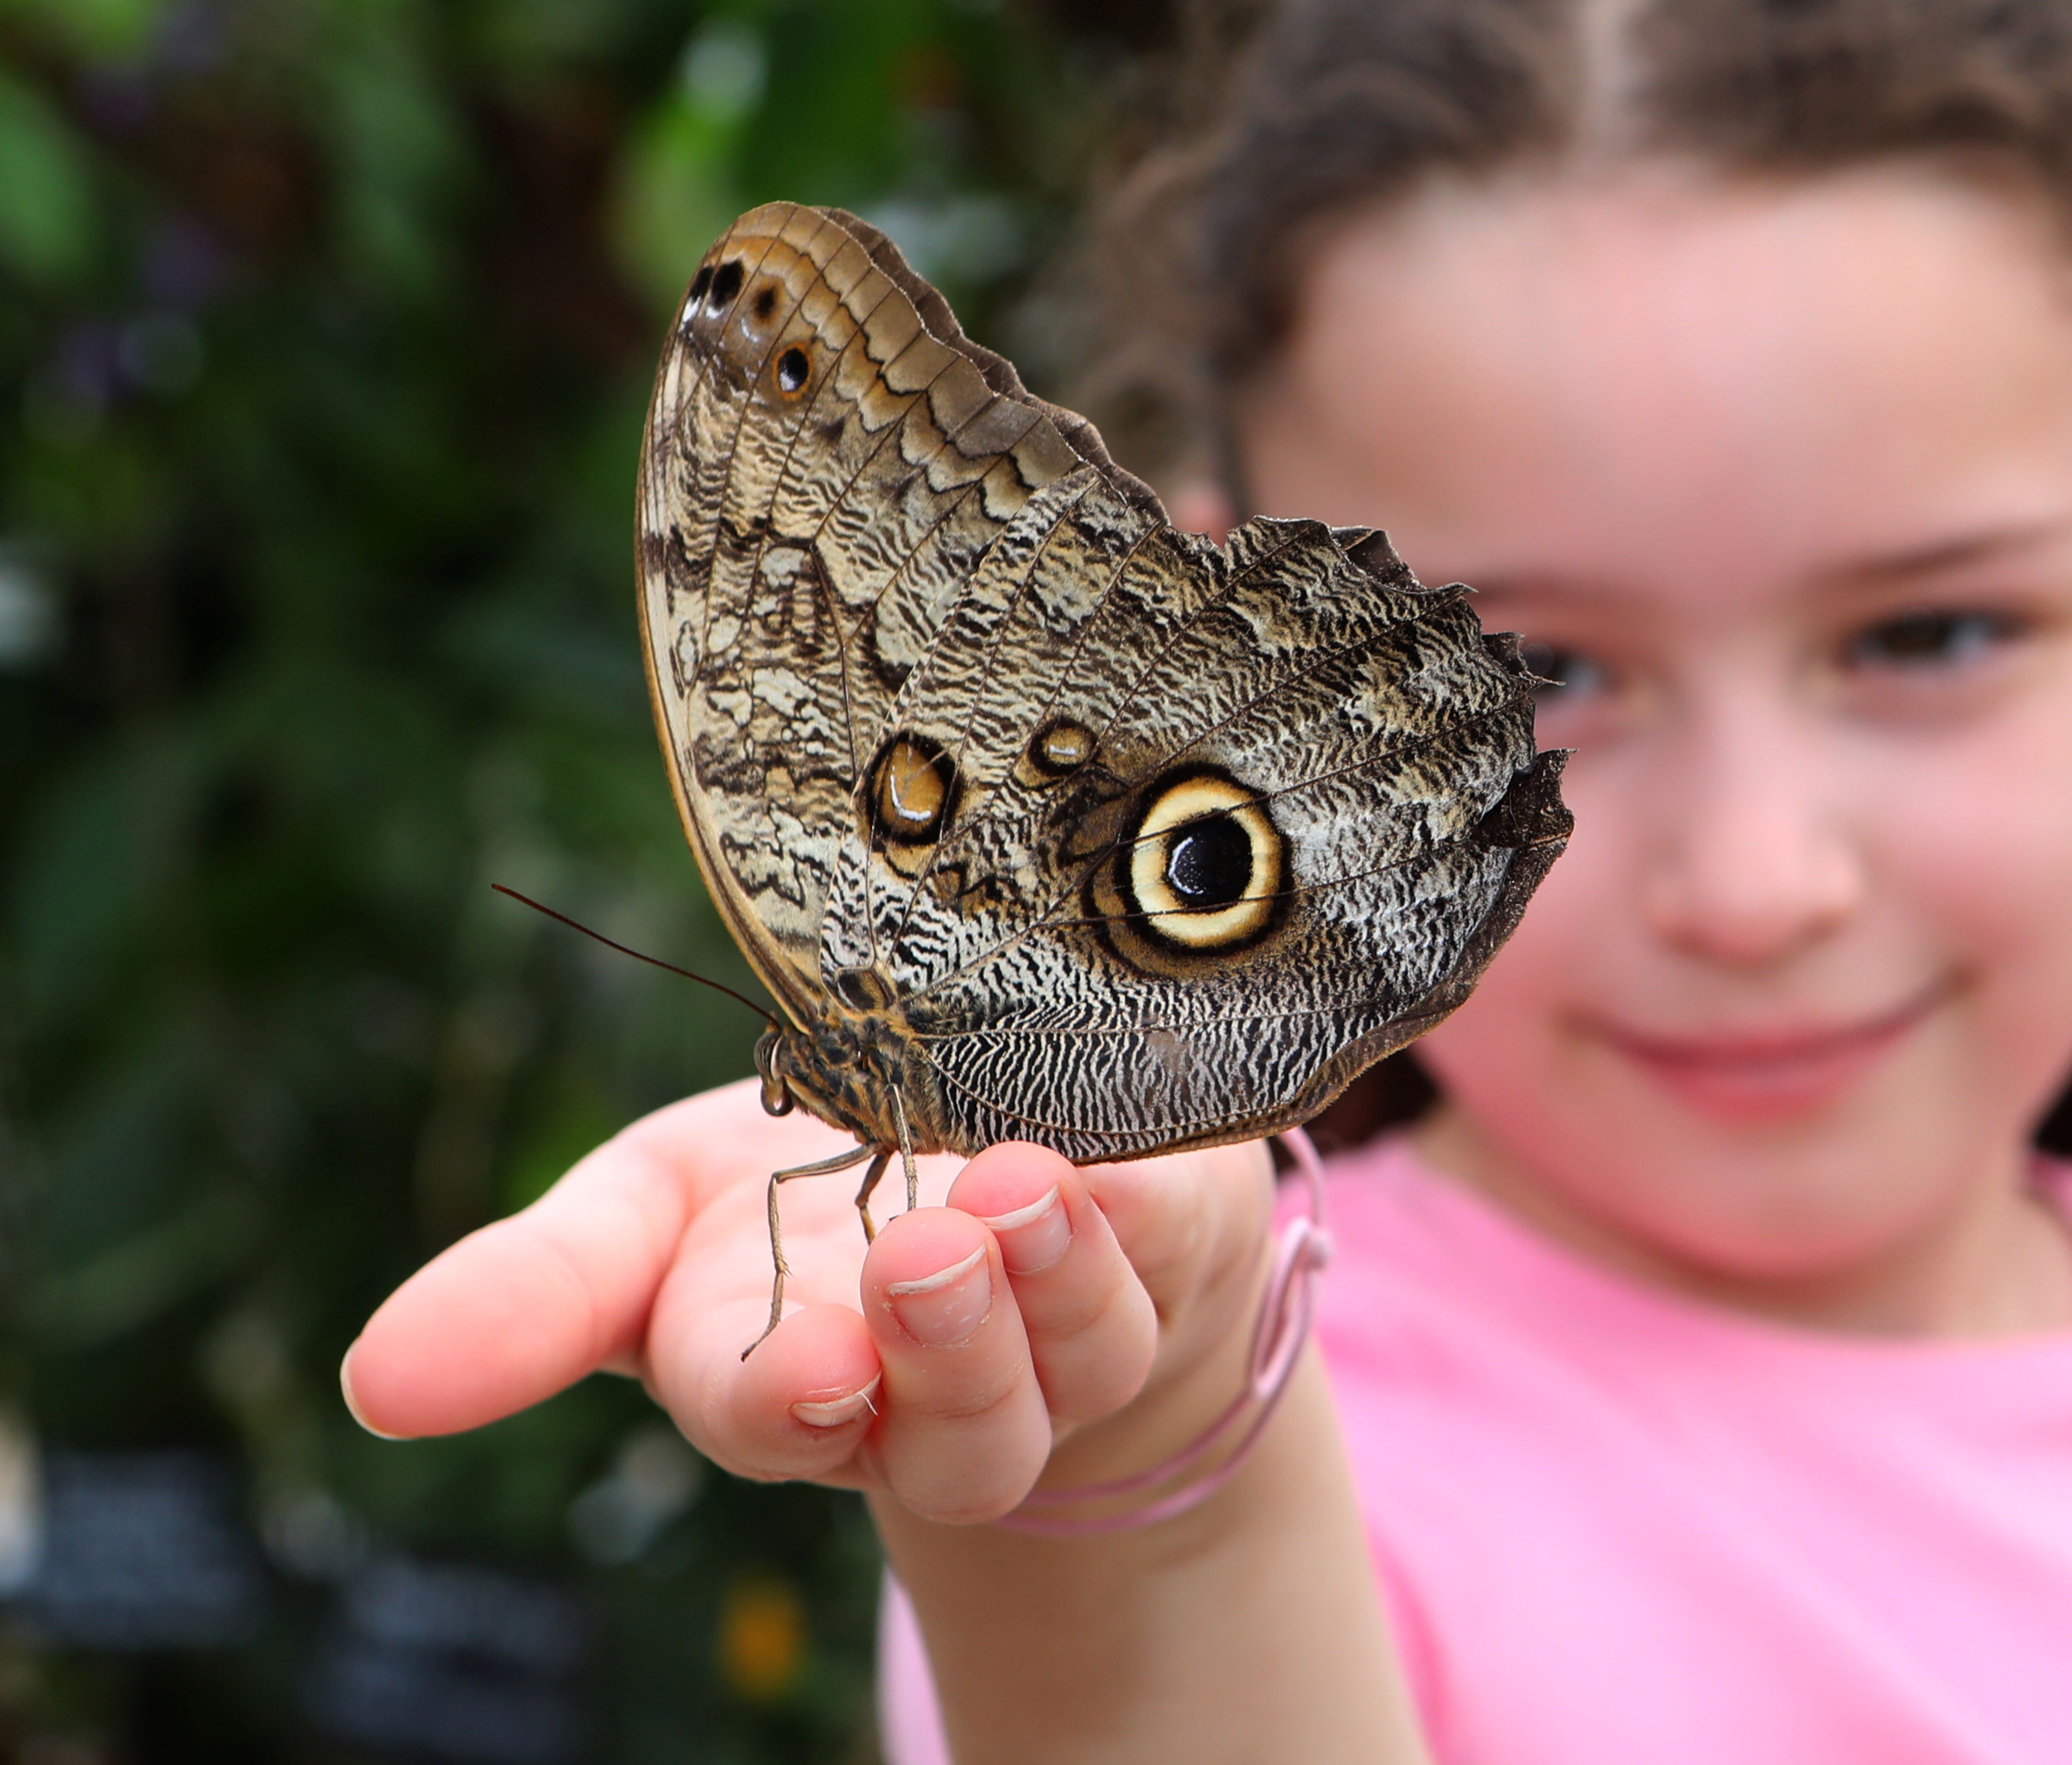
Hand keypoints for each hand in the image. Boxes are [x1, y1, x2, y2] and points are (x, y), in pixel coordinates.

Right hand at [341, 1082, 1283, 1524]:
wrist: (979, 1160)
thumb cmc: (795, 1187)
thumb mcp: (645, 1214)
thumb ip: (531, 1291)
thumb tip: (377, 1383)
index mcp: (794, 1374)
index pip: (781, 1418)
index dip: (789, 1398)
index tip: (806, 1365)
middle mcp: (941, 1387)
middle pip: (959, 1429)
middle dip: (942, 1348)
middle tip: (921, 1256)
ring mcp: (1075, 1329)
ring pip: (1082, 1360)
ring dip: (1054, 1282)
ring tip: (1024, 1190)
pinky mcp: (1176, 1240)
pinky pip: (1179, 1242)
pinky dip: (1152, 1201)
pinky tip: (1119, 1158)